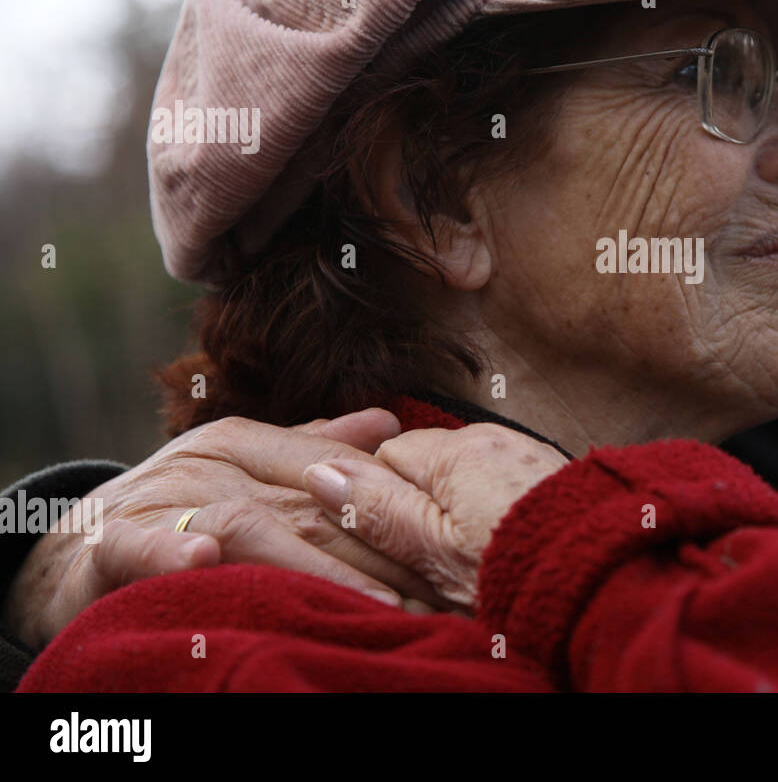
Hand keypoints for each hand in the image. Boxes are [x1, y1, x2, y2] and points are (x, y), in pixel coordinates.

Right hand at [2, 409, 447, 649]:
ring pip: (250, 524)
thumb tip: (391, 423)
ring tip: (372, 602)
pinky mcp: (116, 541)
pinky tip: (207, 559)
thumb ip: (315, 447)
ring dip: (313, 565)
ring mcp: (166, 498)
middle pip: (311, 505)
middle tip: (433, 595)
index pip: (337, 473)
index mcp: (250, 444)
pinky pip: (149, 544)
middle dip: (379, 553)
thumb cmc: (182, 507)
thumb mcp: (248, 472)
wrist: (79, 543)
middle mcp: (214, 462)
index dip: (396, 511)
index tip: (449, 550)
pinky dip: (178, 551)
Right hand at [301, 423, 568, 610]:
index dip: (383, 502)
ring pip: (468, 476)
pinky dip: (498, 510)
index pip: (387, 456)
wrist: (612, 576)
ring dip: (463, 510)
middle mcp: (494, 436)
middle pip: (429, 464)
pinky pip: (504, 483)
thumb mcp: (433, 551)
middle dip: (425, 505)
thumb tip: (320, 472)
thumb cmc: (518, 569)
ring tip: (479, 558)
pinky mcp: (555, 473)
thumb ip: (377, 509)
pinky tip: (510, 545)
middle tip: (441, 559)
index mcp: (457, 450)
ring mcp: (529, 452)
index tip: (399, 542)